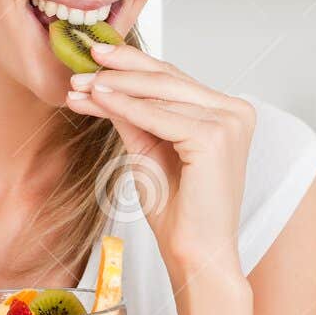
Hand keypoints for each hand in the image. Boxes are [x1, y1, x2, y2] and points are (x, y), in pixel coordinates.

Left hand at [65, 42, 254, 283]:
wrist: (194, 254)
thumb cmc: (178, 212)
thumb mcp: (148, 151)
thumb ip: (132, 116)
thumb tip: (98, 85)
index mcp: (227, 113)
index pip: (173, 79)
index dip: (132, 65)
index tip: (95, 60)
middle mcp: (235, 112)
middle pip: (167, 79)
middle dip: (120, 71)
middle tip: (82, 65)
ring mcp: (229, 122)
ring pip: (160, 93)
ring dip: (115, 87)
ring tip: (80, 85)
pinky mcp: (215, 137)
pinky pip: (158, 116)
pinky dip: (125, 107)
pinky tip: (98, 98)